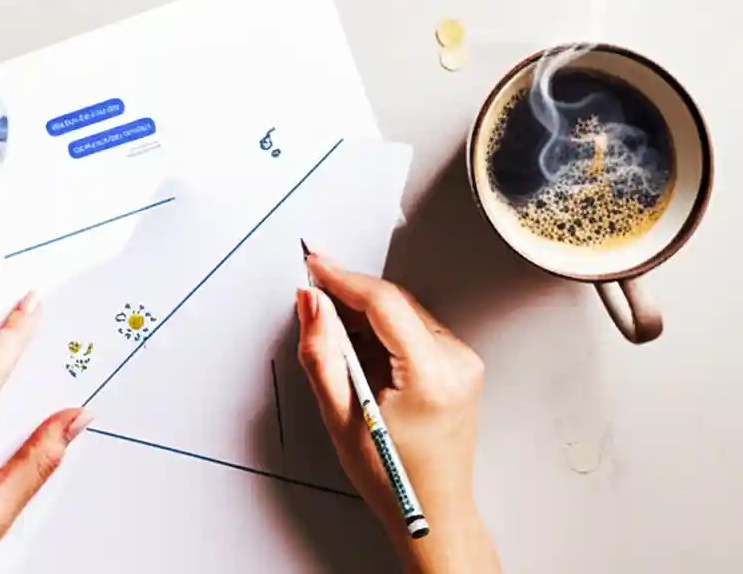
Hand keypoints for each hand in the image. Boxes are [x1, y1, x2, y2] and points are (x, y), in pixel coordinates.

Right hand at [296, 254, 499, 573]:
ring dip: (365, 315)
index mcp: (431, 374)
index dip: (343, 278)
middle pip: (394, 303)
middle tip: (312, 301)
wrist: (432, 509)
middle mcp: (457, 361)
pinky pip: (413, 328)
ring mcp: (463, 360)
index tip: (314, 266)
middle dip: (350, 297)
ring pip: (403, 312)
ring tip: (337, 344)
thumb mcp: (340, 416)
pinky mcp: (460, 363)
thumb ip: (321, 353)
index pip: (383, 303)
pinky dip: (382, 331)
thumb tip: (312, 303)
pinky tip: (362, 355)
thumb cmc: (392, 475)